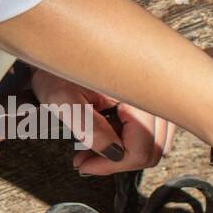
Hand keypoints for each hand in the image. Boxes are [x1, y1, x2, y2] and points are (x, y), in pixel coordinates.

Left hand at [29, 69, 175, 174]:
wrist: (60, 47)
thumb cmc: (57, 69)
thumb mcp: (64, 100)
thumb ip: (90, 129)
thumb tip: (113, 154)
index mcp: (136, 94)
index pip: (142, 147)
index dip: (113, 164)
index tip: (87, 166)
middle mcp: (153, 96)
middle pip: (153, 149)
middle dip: (118, 161)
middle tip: (87, 160)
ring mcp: (156, 99)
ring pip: (156, 144)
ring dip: (125, 154)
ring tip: (93, 149)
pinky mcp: (152, 102)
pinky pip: (152, 133)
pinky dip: (130, 142)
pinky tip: (107, 137)